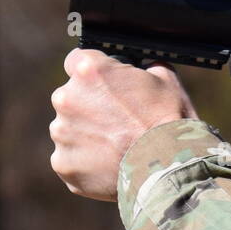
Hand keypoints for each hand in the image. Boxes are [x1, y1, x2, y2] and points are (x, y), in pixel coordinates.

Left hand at [50, 49, 197, 201]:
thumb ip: (143, 69)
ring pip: (69, 129)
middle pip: (70, 96)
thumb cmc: (169, 121)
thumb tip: (142, 69)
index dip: (93, 73)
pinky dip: (86, 162)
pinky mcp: (62, 163)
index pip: (76, 61)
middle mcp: (66, 98)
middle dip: (89, 106)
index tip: (105, 84)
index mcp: (89, 71)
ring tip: (117, 146)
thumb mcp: (166, 79)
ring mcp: (61, 133)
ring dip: (86, 134)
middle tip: (117, 121)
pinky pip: (70, 158)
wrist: (168, 168)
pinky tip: (110, 164)